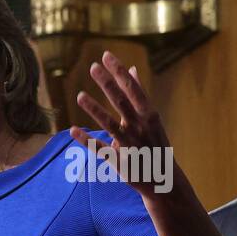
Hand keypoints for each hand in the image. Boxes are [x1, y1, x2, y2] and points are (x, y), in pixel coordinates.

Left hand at [70, 50, 180, 195]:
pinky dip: (87, 140)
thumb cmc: (154, 143)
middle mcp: (140, 128)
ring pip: (111, 125)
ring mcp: (130, 145)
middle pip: (122, 102)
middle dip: (108, 84)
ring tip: (79, 95)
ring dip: (95, 110)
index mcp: (149, 115)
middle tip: (92, 66)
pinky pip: (101, 150)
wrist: (163, 179)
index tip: (105, 56)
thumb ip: (138, 95)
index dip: (119, 72)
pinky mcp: (120, 162)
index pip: (133, 88)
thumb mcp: (150, 118)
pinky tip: (73, 130)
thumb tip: (131, 69)